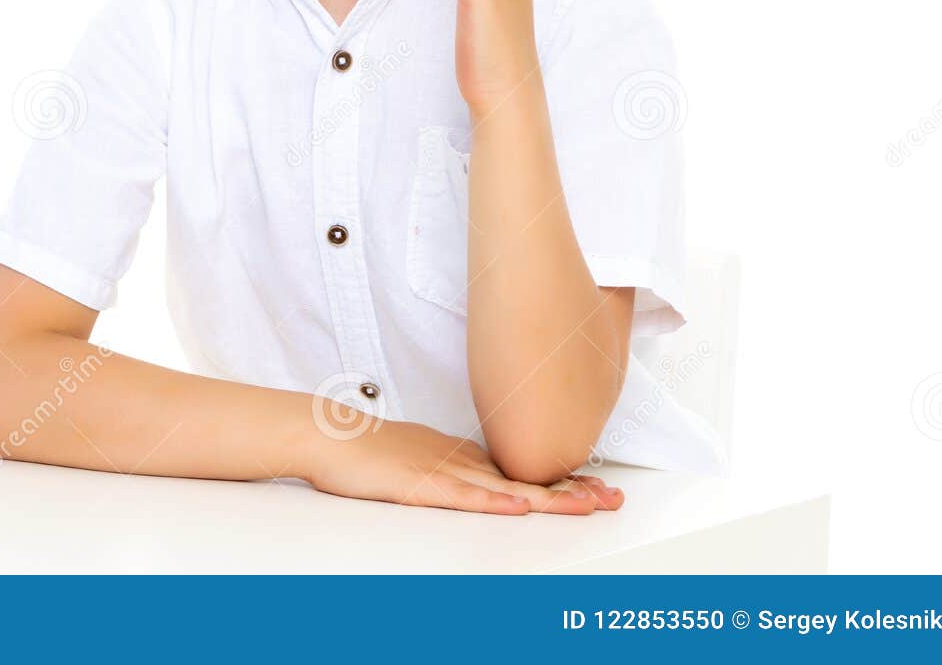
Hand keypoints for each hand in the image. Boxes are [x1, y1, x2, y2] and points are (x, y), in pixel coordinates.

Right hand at [299, 408, 622, 515]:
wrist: (329, 435)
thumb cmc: (366, 450)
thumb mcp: (418, 456)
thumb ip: (451, 467)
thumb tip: (479, 480)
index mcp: (461, 453)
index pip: (520, 469)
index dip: (562, 480)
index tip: (597, 489)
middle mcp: (460, 459)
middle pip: (524, 476)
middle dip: (572, 489)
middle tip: (613, 498)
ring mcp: (442, 470)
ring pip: (504, 487)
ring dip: (549, 498)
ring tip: (587, 505)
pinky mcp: (420, 485)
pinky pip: (463, 496)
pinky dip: (493, 502)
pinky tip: (518, 507)